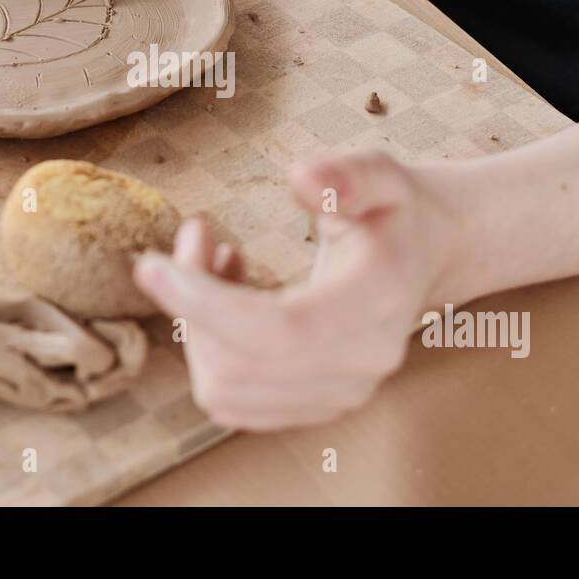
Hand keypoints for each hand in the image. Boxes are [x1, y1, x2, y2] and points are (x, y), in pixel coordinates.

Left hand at [133, 151, 460, 430]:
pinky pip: (234, 400)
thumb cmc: (395, 209)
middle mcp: (361, 363)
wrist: (428, 253)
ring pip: (225, 389)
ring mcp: (340, 394)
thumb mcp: (382, 173)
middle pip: (238, 365)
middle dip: (190, 302)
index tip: (150, 264)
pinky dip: (209, 352)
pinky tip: (225, 295)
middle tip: (192, 234)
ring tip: (211, 258)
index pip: (277, 330)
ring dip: (195, 327)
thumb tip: (302, 179)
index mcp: (377, 304)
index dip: (203, 302)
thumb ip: (347, 174)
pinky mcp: (315, 405)